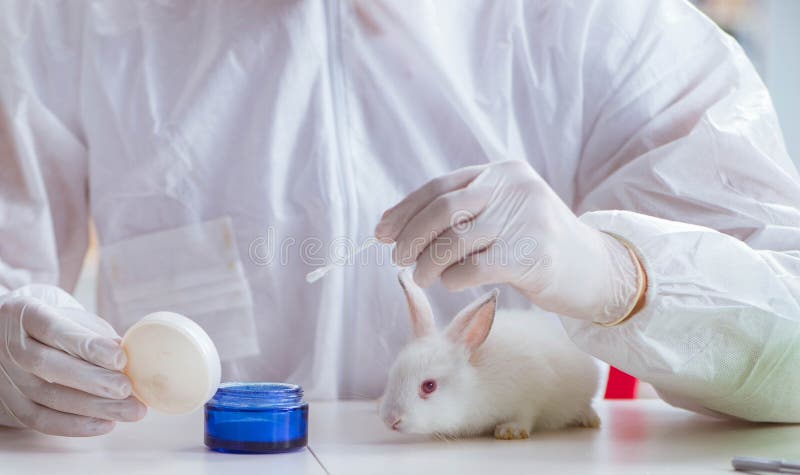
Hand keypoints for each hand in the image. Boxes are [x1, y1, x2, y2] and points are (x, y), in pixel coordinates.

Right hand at [0, 285, 145, 435]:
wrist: (11, 339)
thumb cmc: (55, 326)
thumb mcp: (72, 318)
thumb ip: (96, 334)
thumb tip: (128, 356)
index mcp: (25, 314)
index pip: (55, 330)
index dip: (88, 346)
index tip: (120, 359)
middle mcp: (9, 345)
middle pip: (48, 366)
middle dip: (92, 380)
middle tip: (127, 389)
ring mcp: (6, 377)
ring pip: (47, 397)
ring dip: (93, 407)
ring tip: (130, 410)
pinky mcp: (9, 406)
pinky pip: (41, 420)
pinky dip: (76, 425)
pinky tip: (106, 424)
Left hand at [375, 160, 641, 321]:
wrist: (597, 268)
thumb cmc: (538, 242)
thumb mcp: (506, 210)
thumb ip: (464, 209)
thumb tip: (396, 225)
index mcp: (504, 172)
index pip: (440, 186)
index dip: (405, 210)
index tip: (381, 231)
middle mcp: (515, 188)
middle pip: (442, 209)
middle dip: (409, 236)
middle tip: (396, 257)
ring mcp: (525, 221)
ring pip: (453, 241)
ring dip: (426, 263)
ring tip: (422, 276)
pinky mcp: (531, 256)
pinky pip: (472, 269)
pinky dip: (452, 279)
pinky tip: (451, 283)